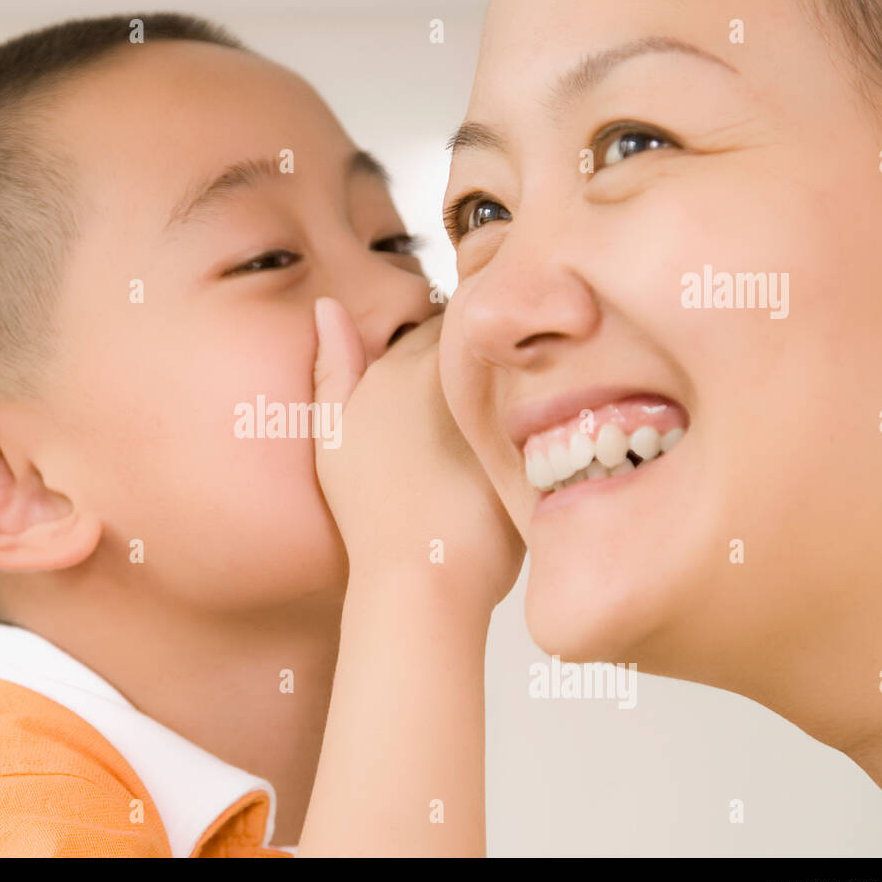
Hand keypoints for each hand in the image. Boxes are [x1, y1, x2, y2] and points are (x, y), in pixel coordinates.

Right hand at [311, 297, 522, 607]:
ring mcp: (500, 397)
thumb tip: (327, 307)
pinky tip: (541, 440)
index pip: (443, 315)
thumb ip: (332, 366)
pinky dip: (550, 410)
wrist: (423, 574)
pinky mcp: (536, 431)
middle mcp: (456, 369)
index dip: (450, 342)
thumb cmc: (370, 515)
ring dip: (520, 376)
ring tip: (516, 412)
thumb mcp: (332, 436)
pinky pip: (553, 401)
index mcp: (406, 361)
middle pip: (485, 334)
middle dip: (489, 351)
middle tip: (491, 389)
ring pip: (521, 362)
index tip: (453, 375)